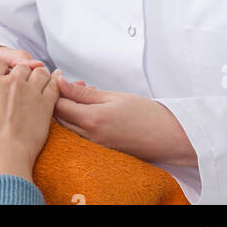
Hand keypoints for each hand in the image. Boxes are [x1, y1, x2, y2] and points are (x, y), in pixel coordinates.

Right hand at [0, 61, 60, 179]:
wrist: (2, 153)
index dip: (2, 72)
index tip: (4, 81)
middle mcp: (10, 81)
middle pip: (20, 67)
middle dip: (21, 73)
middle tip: (21, 85)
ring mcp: (30, 90)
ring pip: (39, 72)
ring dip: (39, 75)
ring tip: (39, 83)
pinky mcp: (46, 103)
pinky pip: (54, 85)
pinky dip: (56, 81)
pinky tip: (55, 82)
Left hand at [53, 77, 196, 165]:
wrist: (170, 137)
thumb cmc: (146, 114)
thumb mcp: (113, 97)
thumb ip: (83, 93)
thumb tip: (60, 83)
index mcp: (91, 120)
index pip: (58, 105)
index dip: (56, 89)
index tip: (61, 77)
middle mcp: (88, 136)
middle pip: (58, 116)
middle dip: (60, 98)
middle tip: (75, 84)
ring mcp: (93, 145)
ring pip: (67, 125)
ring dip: (69, 108)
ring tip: (86, 93)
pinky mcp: (100, 150)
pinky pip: (79, 133)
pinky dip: (78, 119)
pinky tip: (91, 108)